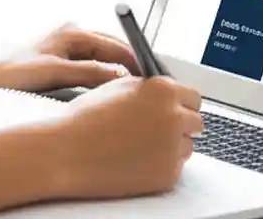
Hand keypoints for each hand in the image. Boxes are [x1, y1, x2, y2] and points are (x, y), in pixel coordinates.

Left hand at [0, 22, 140, 93]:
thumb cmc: (15, 73)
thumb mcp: (56, 73)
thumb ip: (89, 73)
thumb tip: (118, 76)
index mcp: (73, 32)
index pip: (115, 46)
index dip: (134, 61)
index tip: (149, 76)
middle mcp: (73, 35)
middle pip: (112, 50)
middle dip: (128, 66)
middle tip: (145, 86)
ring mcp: (69, 46)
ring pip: (104, 59)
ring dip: (115, 73)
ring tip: (129, 91)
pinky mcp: (64, 59)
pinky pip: (92, 67)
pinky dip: (102, 77)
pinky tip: (107, 92)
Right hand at [51, 75, 203, 198]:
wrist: (65, 152)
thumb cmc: (84, 119)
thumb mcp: (119, 87)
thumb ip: (148, 88)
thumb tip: (164, 93)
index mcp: (163, 90)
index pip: (194, 97)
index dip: (181, 104)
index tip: (174, 110)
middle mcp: (174, 117)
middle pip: (196, 122)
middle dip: (181, 125)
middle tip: (156, 131)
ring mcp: (173, 148)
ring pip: (187, 146)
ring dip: (172, 147)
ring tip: (139, 147)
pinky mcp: (167, 175)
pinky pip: (174, 169)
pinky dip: (160, 167)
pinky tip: (135, 162)